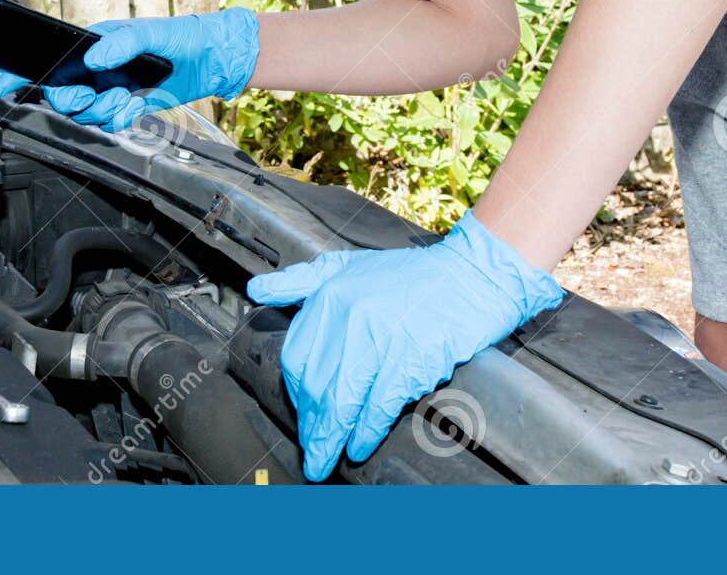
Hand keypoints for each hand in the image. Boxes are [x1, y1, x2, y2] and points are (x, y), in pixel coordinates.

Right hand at [0, 8, 259, 132]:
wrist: (211, 59)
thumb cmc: (179, 36)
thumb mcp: (151, 32)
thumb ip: (122, 42)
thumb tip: (93, 59)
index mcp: (89, 45)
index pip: (47, 60)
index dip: (18, 74)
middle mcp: (94, 69)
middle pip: (59, 94)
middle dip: (71, 100)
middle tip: (93, 96)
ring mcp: (107, 88)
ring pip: (83, 114)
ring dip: (101, 111)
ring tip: (126, 97)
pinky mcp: (125, 105)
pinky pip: (107, 124)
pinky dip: (119, 119)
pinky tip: (137, 104)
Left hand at [245, 211, 564, 480]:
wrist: (471, 277)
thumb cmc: (410, 276)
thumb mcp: (345, 265)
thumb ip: (298, 280)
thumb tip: (255, 291)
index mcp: (330, 296)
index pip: (297, 359)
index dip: (296, 395)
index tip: (301, 414)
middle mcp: (350, 318)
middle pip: (317, 387)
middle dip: (312, 426)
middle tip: (310, 450)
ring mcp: (381, 340)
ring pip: (343, 403)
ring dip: (330, 440)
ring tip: (325, 462)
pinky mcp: (411, 361)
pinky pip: (378, 408)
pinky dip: (366, 433)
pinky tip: (359, 447)